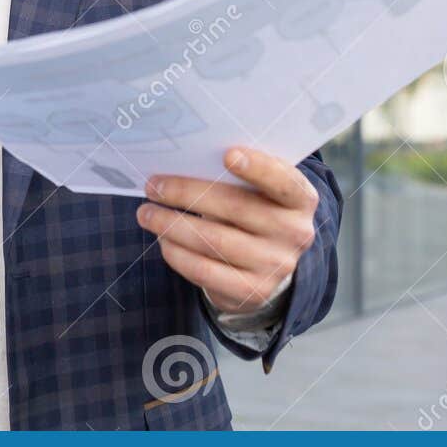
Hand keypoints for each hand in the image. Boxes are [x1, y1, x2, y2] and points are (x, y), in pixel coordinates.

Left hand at [137, 146, 318, 314]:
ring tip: (146, 213)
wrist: (270, 264)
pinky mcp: (252, 292)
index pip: (283, 181)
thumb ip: (238, 175)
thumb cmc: (256, 210)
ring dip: (172, 225)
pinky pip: (205, 271)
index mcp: (300, 199)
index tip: (227, 154)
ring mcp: (276, 266)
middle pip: (235, 208)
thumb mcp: (261, 191)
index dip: (258, 168)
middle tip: (153, 186)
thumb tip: (184, 161)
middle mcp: (295, 233)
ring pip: (213, 241)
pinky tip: (163, 240)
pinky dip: (177, 254)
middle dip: (186, 193)